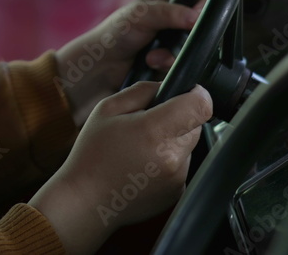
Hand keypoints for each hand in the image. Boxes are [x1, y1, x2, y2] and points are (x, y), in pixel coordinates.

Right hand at [29, 82, 212, 253]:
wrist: (87, 200)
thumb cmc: (92, 156)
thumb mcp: (106, 109)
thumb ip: (141, 91)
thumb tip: (164, 86)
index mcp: (154, 131)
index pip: (200, 105)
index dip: (196, 94)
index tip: (187, 92)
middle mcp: (172, 156)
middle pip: (194, 125)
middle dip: (177, 119)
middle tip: (147, 126)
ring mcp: (177, 177)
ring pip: (187, 145)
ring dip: (171, 141)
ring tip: (140, 149)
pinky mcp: (177, 191)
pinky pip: (181, 166)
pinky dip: (167, 162)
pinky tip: (142, 167)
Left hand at [54, 0, 203, 125]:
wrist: (97, 70)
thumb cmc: (113, 35)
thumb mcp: (140, 15)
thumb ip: (168, 12)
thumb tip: (196, 16)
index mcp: (170, 1)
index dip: (205, 5)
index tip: (196, 17)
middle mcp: (176, 23)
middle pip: (204, 26)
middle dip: (188, 36)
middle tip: (173, 41)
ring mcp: (176, 46)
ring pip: (196, 50)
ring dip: (174, 55)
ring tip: (152, 58)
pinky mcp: (174, 67)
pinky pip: (187, 68)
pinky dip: (170, 68)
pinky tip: (152, 67)